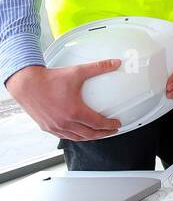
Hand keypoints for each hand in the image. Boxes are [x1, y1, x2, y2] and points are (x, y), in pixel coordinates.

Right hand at [6, 60, 122, 140]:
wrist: (27, 84)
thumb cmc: (50, 79)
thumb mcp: (77, 71)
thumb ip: (98, 67)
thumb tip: (115, 63)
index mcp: (75, 112)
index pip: (97, 123)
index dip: (109, 125)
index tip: (117, 123)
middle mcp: (65, 123)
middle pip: (89, 134)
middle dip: (103, 134)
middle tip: (111, 130)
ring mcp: (55, 127)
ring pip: (77, 138)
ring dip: (90, 137)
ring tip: (98, 133)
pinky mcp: (47, 127)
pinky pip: (64, 136)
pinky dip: (75, 136)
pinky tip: (79, 132)